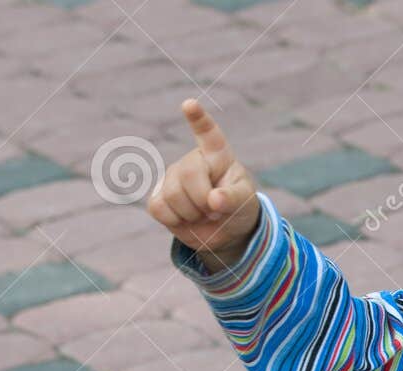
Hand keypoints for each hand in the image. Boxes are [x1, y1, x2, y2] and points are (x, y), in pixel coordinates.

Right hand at [146, 98, 259, 261]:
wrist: (223, 232)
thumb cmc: (237, 208)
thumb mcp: (244, 202)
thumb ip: (232, 198)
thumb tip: (213, 200)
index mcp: (217, 154)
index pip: (208, 132)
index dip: (198, 118)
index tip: (189, 104)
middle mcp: (192, 160)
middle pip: (188, 173)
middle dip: (202, 199)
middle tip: (214, 210)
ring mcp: (172, 177)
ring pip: (172, 194)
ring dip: (191, 213)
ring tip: (202, 214)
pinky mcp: (159, 197)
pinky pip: (158, 208)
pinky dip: (175, 221)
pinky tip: (186, 218)